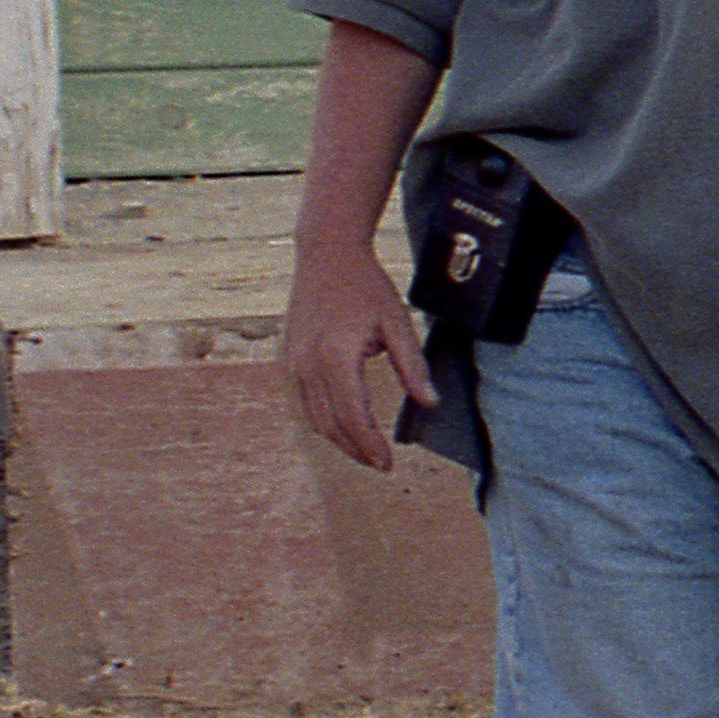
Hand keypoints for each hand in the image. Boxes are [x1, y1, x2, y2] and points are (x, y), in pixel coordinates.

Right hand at [285, 245, 434, 471]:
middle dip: (355, 450)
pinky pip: (304, 401)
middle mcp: (308, 364)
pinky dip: (323, 419)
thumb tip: (429, 403)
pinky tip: (343, 423)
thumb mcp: (397, 322)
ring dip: (338, 439)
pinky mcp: (288, 358)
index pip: (354, 417)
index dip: (370, 446)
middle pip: (330, 425)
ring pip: (313, 418)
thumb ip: (413, 366)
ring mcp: (293, 362)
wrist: (326, 253)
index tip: (387, 464)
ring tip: (364, 449)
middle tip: (379, 464)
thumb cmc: (366, 285)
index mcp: (336, 357)